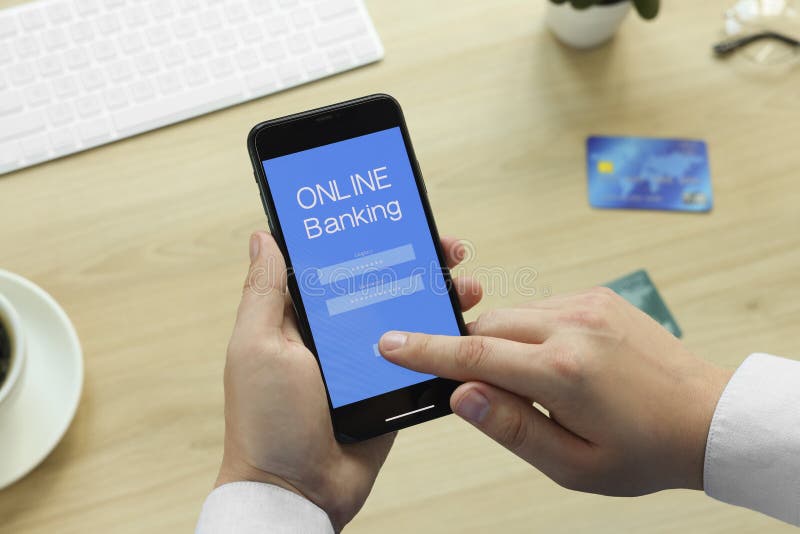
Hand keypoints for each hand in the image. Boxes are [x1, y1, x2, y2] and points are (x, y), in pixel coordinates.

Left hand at [216, 231, 481, 530]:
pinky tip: (465, 322)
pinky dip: (444, 338)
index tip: (397, 218)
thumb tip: (263, 236)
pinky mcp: (391, 385)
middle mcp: (336, 333)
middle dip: (416, 261)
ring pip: (407, 315)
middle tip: (448, 250)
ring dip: (438, 296)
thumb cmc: (266, 421)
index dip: (368, 237)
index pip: (339, 262)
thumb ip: (264, 292)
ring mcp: (366, 359)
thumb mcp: (257, 347)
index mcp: (301, 317)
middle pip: (382, 283)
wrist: (299, 489)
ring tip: (465, 286)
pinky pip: (421, 355)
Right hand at [379, 287, 732, 495]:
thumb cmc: (643, 452)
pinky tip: (556, 363)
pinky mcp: (597, 296)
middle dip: (471, 355)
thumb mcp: (573, 465)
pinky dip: (529, 331)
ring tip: (535, 384)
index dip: (425, 350)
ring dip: (502, 344)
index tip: (389, 342)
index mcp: (562, 373)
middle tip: (488, 393)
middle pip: (487, 329)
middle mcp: (571, 327)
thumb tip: (460, 395)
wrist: (706, 415)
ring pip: (511, 316)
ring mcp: (586, 305)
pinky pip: (539, 308)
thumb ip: (511, 427)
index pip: (472, 356)